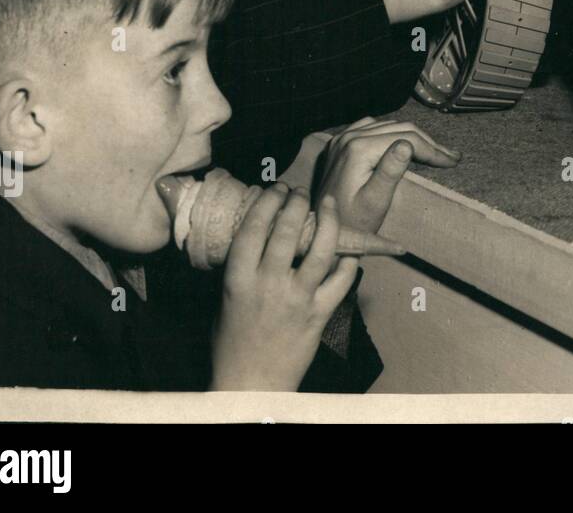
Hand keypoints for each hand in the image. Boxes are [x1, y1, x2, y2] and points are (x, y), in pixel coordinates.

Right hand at [210, 185, 359, 390]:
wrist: (250, 384)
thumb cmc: (231, 344)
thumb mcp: (225, 301)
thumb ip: (240, 269)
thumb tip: (255, 235)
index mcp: (239, 281)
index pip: (254, 229)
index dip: (267, 202)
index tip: (276, 189)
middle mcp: (268, 285)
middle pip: (287, 231)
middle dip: (296, 202)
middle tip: (300, 192)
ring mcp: (297, 299)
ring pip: (320, 249)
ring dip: (327, 221)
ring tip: (329, 203)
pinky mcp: (319, 314)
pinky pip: (341, 280)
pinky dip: (347, 261)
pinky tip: (348, 248)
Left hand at [316, 118, 460, 233]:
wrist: (321, 229)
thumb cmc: (351, 222)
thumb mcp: (374, 202)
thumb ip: (390, 171)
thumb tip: (408, 145)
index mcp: (358, 149)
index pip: (406, 139)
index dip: (433, 150)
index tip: (453, 162)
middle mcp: (349, 136)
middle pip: (399, 128)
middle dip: (429, 143)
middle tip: (452, 157)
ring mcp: (343, 137)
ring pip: (388, 125)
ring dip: (414, 137)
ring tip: (436, 152)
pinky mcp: (341, 143)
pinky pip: (373, 128)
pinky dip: (393, 133)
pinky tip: (405, 143)